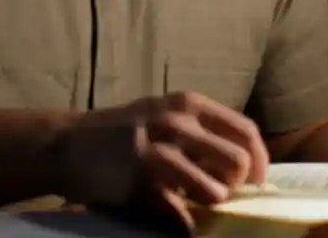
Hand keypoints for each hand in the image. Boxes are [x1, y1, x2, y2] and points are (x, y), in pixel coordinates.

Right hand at [52, 91, 269, 226]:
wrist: (67, 144)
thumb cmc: (122, 134)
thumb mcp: (164, 118)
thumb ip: (200, 134)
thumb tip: (242, 165)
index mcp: (189, 104)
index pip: (245, 130)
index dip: (260, 160)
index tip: (257, 182)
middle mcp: (178, 120)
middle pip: (238, 160)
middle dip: (238, 187)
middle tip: (225, 197)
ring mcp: (158, 147)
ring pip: (215, 189)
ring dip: (212, 206)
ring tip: (199, 207)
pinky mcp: (139, 175)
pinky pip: (180, 211)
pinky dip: (186, 223)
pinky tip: (179, 221)